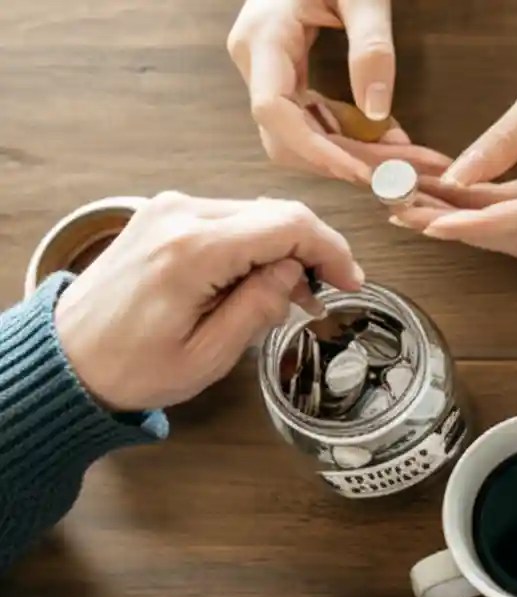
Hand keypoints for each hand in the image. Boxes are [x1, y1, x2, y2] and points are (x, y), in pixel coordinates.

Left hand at [54, 192, 363, 411]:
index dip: (331, 250)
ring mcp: (169, 209)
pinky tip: (261, 279)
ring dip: (286, 248)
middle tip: (327, 294)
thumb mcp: (207, 355)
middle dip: (313, 251)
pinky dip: (257, 243)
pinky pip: (229, 218)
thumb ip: (258, 306)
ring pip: (256, 213)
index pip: (288, 225)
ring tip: (295, 295)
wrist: (65, 358)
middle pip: (276, 212)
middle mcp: (181, 215)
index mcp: (193, 250)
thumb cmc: (130, 367)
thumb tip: (294, 273)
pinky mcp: (164, 215)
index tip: (350, 283)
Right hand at [227, 0, 449, 182]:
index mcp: (263, 38)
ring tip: (406, 164)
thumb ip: (371, 47)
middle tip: (404, 177)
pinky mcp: (284, 75)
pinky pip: (311, 120)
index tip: (362, 173)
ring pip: (299, 136)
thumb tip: (378, 113)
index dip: (316, 150)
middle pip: (288, 136)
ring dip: (351, 156)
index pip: (273, 111)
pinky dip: (348, 138)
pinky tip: (388, 143)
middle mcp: (254, 61)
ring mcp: (266, 70)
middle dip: (345, 162)